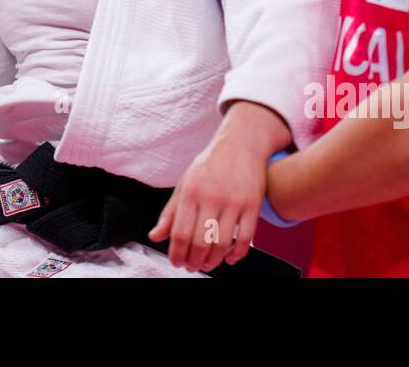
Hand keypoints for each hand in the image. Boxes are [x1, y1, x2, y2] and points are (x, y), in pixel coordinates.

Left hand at [148, 101, 287, 271]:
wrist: (241, 143)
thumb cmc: (210, 165)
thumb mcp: (185, 183)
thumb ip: (170, 212)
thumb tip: (155, 236)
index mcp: (191, 191)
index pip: (180, 233)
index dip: (177, 254)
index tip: (177, 262)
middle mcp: (212, 196)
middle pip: (201, 242)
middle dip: (195, 261)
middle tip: (192, 266)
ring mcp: (234, 201)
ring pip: (222, 243)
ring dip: (214, 261)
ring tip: (208, 264)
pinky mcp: (253, 204)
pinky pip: (246, 238)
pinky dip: (237, 254)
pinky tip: (229, 258)